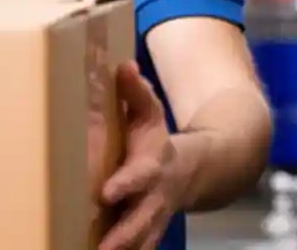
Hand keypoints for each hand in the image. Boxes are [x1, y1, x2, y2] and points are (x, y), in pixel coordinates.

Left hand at [98, 61, 183, 249]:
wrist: (192, 171)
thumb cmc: (156, 138)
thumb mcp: (150, 111)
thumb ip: (136, 91)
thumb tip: (124, 66)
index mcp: (151, 166)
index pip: (138, 176)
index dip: (125, 184)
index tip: (106, 193)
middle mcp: (153, 197)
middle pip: (140, 219)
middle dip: (123, 234)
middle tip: (103, 247)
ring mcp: (152, 218)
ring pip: (139, 240)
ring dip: (122, 249)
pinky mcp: (147, 232)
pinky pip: (139, 248)